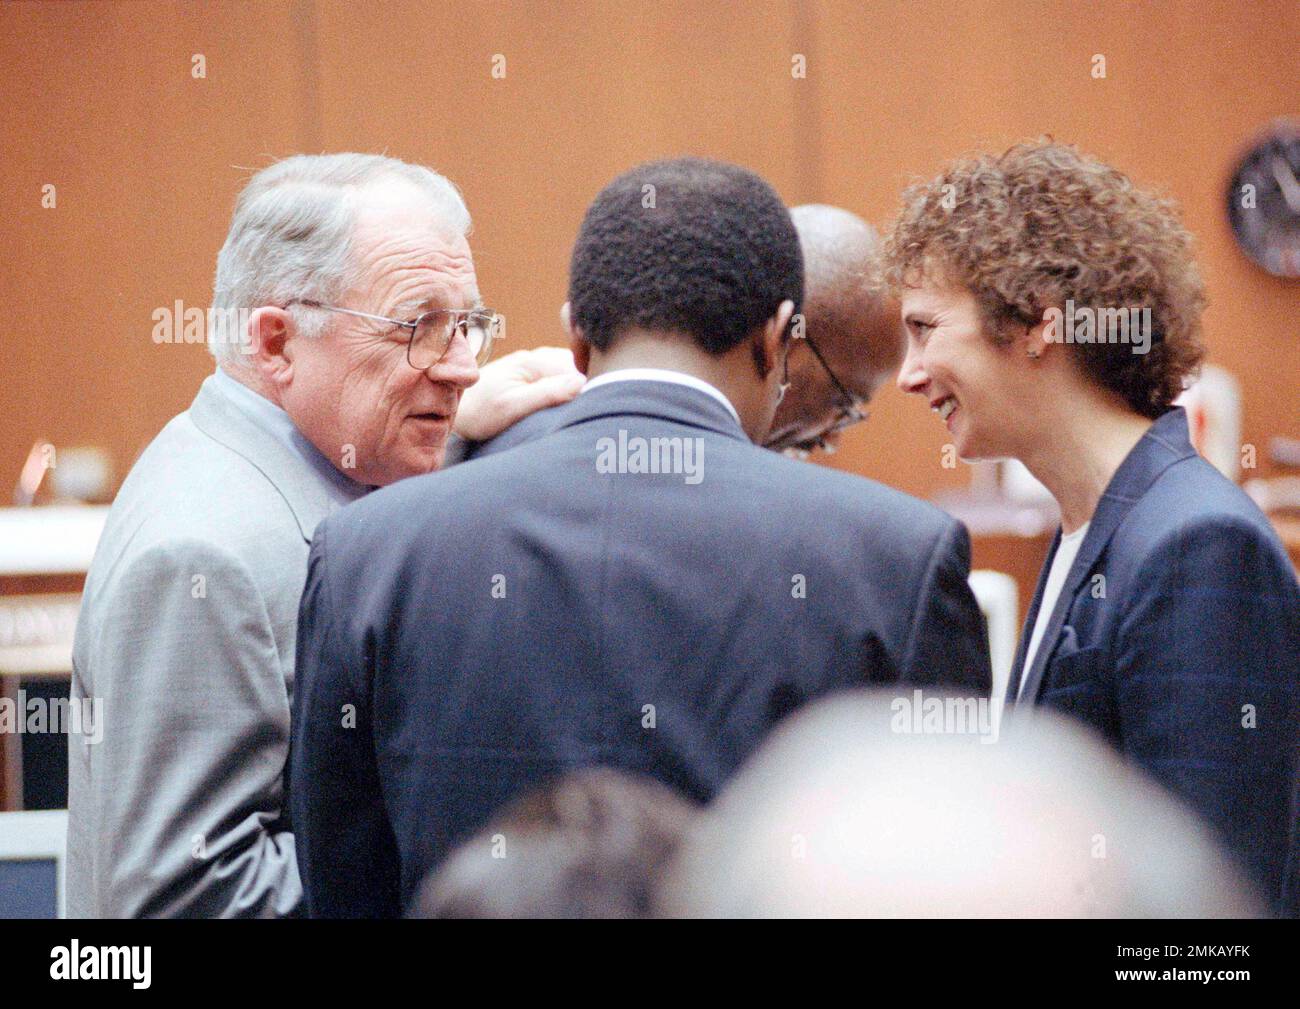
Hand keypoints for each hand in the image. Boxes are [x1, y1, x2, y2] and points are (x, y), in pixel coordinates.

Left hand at [452, 347, 585, 441]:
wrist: (457, 413)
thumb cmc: (480, 413)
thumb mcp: (513, 406)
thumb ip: (547, 393)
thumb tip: (582, 382)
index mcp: (534, 361)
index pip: (578, 367)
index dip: (592, 385)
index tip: (599, 405)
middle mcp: (537, 357)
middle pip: (578, 365)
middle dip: (589, 383)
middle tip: (597, 408)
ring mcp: (535, 364)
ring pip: (572, 370)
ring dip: (581, 386)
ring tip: (587, 407)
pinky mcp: (532, 374)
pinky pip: (562, 376)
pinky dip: (570, 387)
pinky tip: (573, 402)